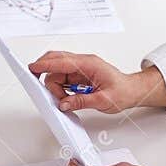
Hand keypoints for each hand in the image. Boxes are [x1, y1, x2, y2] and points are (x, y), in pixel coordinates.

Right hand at [27, 51, 165, 112]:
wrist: (132, 91)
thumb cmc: (123, 91)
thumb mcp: (103, 100)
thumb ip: (81, 101)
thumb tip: (64, 103)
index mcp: (89, 64)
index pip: (62, 61)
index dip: (45, 65)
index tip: (32, 68)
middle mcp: (83, 63)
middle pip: (55, 62)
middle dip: (46, 74)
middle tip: (43, 88)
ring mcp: (80, 69)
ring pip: (57, 73)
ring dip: (55, 87)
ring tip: (65, 100)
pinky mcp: (79, 75)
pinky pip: (62, 78)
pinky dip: (60, 88)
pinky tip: (66, 97)